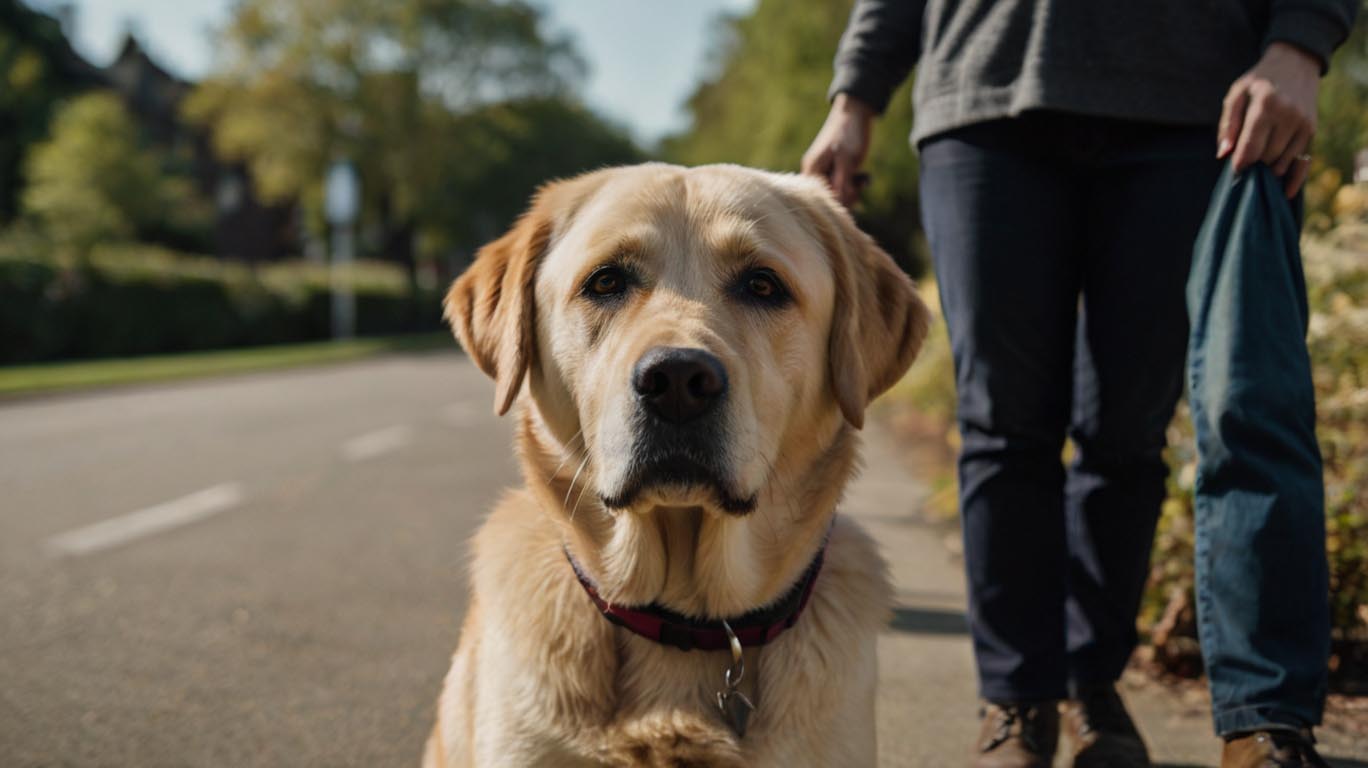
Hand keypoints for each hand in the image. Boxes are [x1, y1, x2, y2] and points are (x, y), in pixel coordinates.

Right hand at [802, 93, 874, 206]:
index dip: (839, 201)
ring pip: (837, 191)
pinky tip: (864, 176)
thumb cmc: (849, 134)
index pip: (822, 198)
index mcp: (812, 170)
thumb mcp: (848, 160)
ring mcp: (823, 170)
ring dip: (853, 189)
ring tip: (864, 178)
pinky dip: (853, 183)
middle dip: (847, 195)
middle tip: (860, 184)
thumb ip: (842, 183)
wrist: (854, 111)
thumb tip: (838, 204)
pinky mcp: (833, 168)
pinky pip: (841, 183)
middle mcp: (814, 172)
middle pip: (829, 198)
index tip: (855, 193)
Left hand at [1217, 42, 1321, 198]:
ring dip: (1269, 169)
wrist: (1296, 62)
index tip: (1234, 171)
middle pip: (1267, 157)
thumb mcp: (1236, 94)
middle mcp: (1288, 116)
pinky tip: (1286, 192)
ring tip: (1260, 165)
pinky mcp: (1312, 130)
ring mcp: (1303, 124)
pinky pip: (1304, 161)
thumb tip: (1223, 154)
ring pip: (1283, 162)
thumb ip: (1228, 125)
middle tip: (1245, 164)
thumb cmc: (1259, 80)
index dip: (1240, 163)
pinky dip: (1294, 178)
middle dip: (1254, 164)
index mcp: (1266, 106)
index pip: (1251, 146)